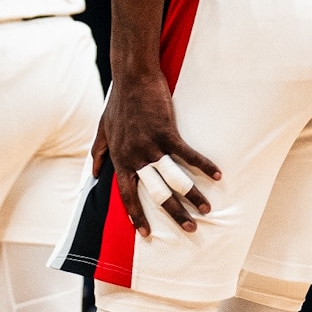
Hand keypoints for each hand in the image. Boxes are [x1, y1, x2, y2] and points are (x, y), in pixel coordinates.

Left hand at [96, 71, 218, 238]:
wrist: (132, 78)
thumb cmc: (119, 103)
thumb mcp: (103, 129)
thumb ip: (99, 152)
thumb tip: (93, 172)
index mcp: (121, 160)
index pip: (127, 195)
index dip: (136, 215)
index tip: (146, 233)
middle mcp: (135, 158)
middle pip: (156, 195)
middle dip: (175, 214)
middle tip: (190, 229)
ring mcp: (151, 146)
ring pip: (174, 180)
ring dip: (193, 196)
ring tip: (207, 208)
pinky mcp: (167, 133)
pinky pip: (188, 156)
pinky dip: (205, 166)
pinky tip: (218, 175)